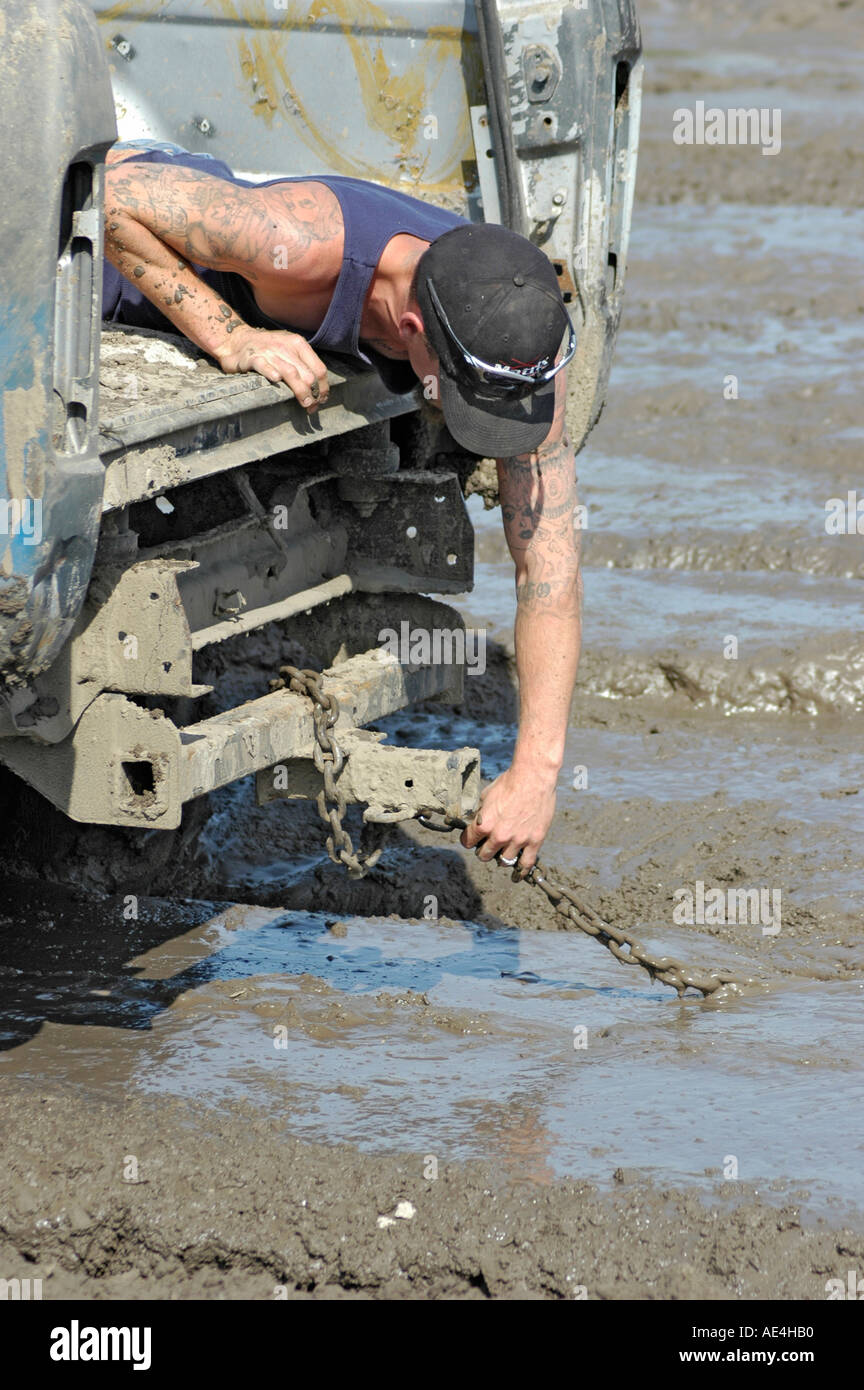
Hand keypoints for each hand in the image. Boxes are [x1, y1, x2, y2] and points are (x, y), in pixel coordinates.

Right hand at [214, 327, 328, 411]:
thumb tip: (319, 391)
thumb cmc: (267, 349)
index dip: (323, 387)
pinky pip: (264, 366)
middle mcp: (285, 346)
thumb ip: (303, 366)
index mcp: (298, 344)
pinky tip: (277, 381)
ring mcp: (269, 351)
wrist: (237, 340)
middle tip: (312, 406)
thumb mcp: (288, 350)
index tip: (321, 400)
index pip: (318, 369)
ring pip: (291, 372)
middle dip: (313, 394)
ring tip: (305, 403)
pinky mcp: (252, 357)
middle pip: (307, 374)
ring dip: (300, 391)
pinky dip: (271, 373)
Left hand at [460, 765, 556, 872]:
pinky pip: (526, 864)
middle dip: (483, 850)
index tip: (470, 839)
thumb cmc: (509, 782)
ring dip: (500, 857)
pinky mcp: (534, 841)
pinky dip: (520, 872)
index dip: (468, 840)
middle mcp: (499, 836)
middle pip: (484, 855)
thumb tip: (476, 820)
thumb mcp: (486, 796)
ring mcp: (517, 840)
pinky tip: (516, 876)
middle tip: (487, 845)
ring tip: (502, 853)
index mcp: (484, 824)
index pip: (468, 842)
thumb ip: (481, 813)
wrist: (533, 778)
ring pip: (503, 861)